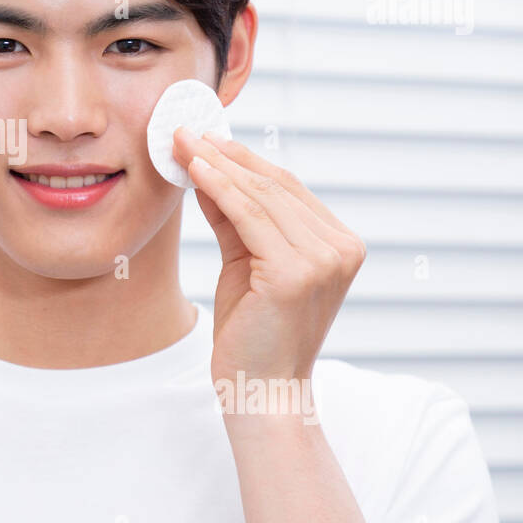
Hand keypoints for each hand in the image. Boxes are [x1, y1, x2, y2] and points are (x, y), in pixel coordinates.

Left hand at [172, 129, 366, 386]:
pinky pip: (250, 217)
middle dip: (225, 154)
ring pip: (261, 197)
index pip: (286, 188)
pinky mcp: (298, 273)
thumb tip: (206, 169)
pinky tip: (194, 170)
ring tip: (181, 143)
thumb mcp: (243, 263)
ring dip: (216, 165)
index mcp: (339, 244)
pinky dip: (219, 188)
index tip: (203, 136)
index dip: (243, 158)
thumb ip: (232, 219)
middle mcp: (341, 248)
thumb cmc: (251, 333)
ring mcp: (324, 260)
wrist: (260, 392)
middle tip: (184, 130)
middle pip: (275, 186)